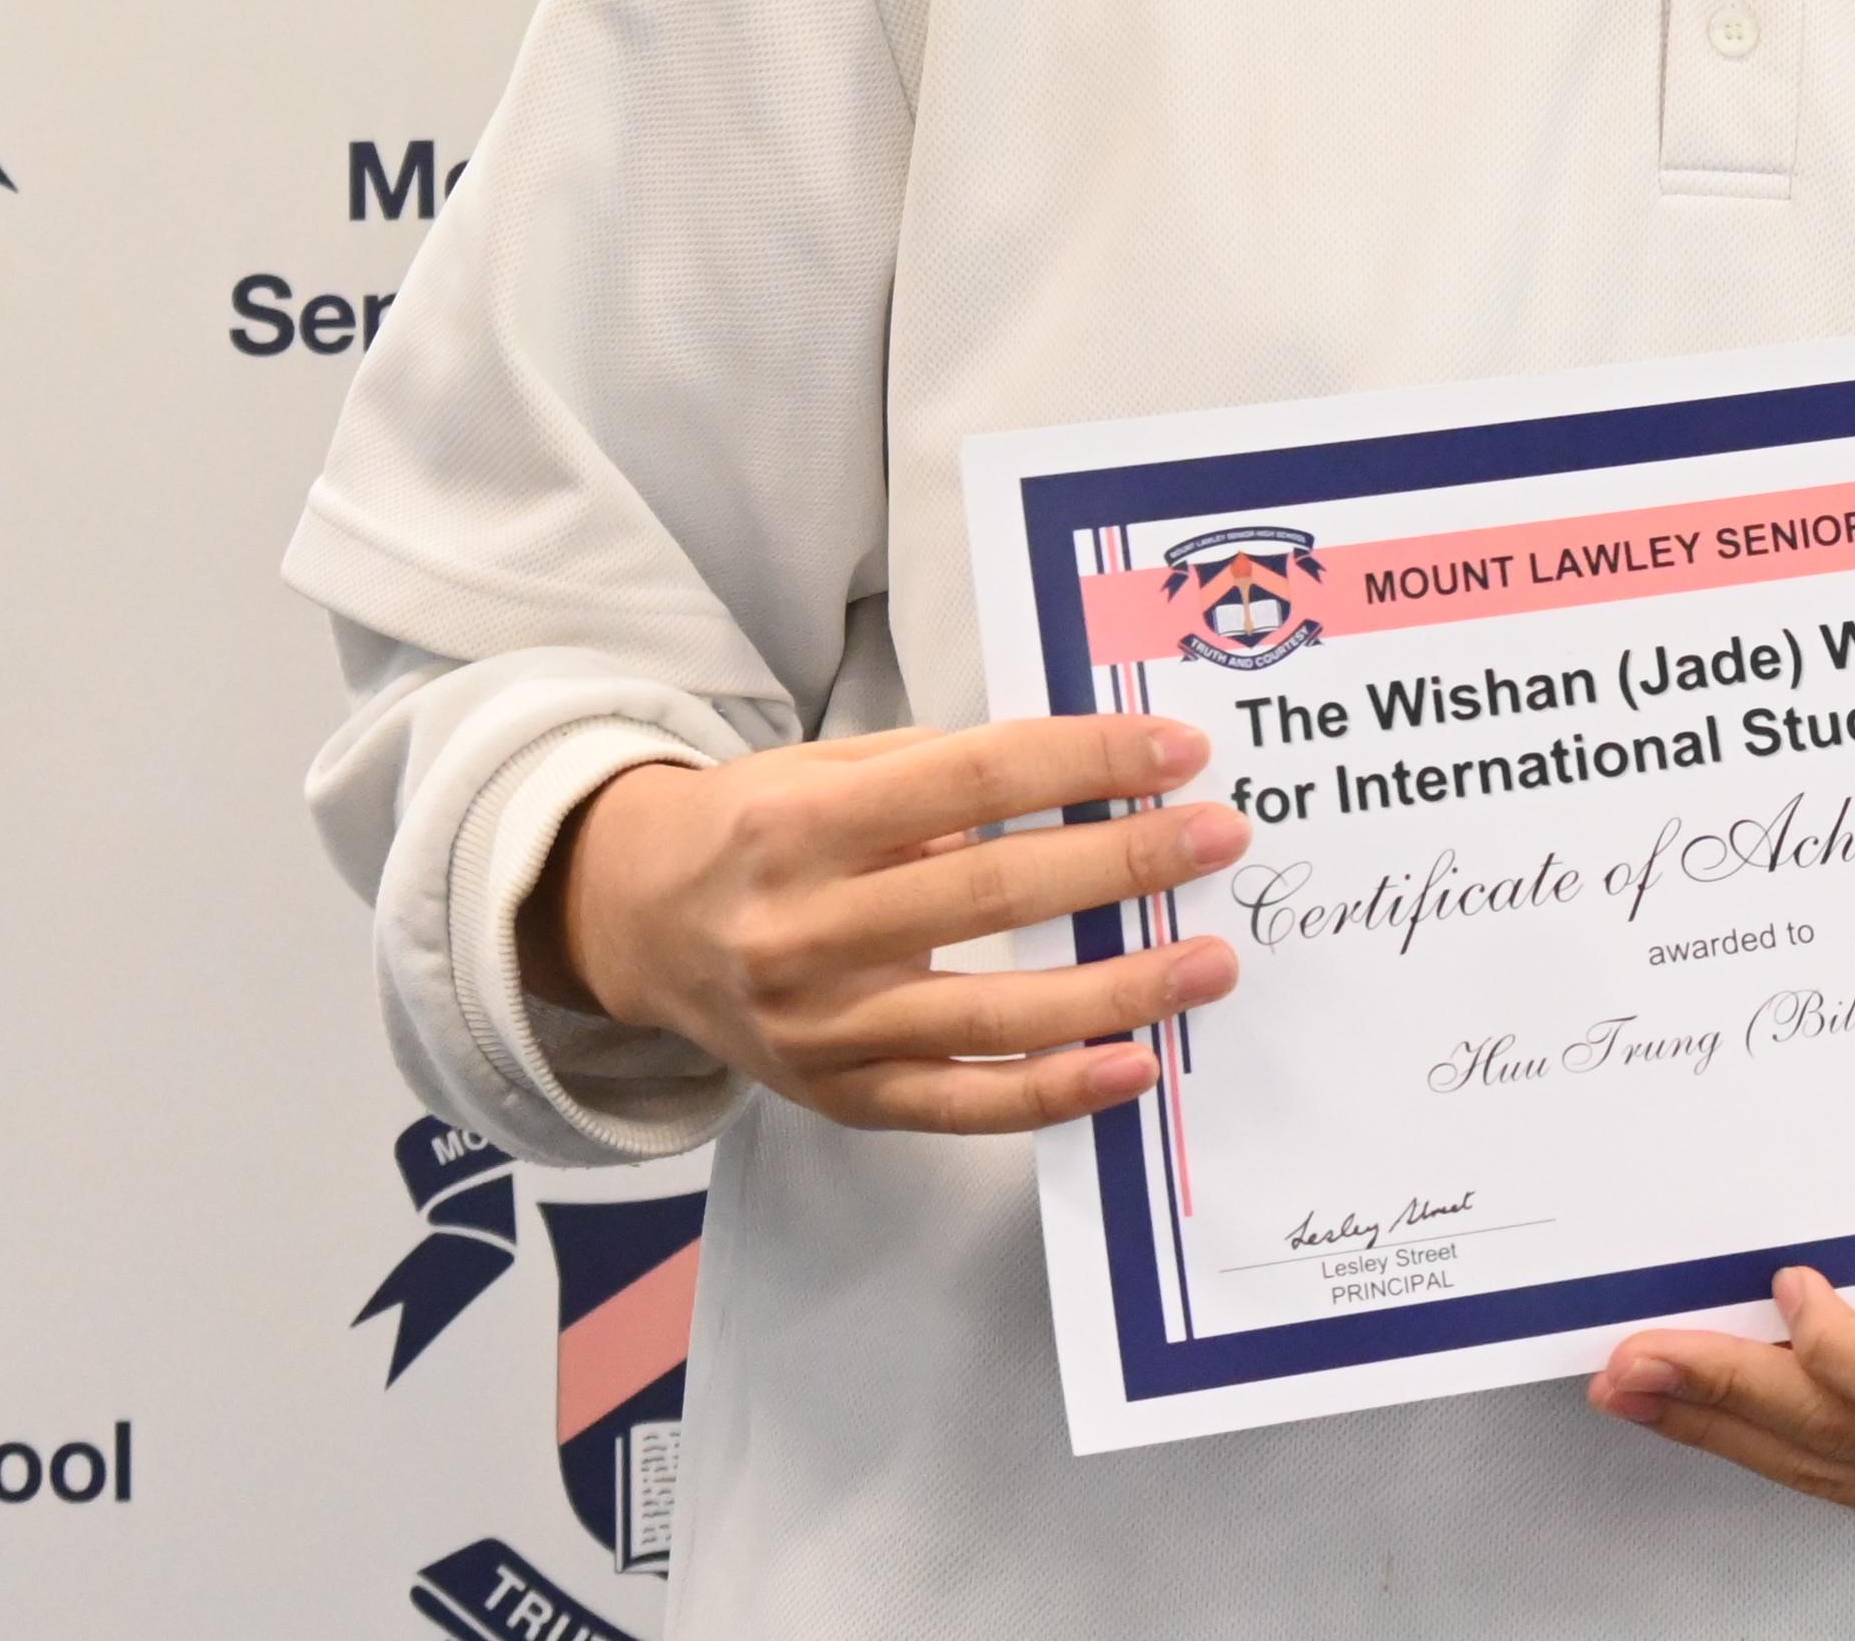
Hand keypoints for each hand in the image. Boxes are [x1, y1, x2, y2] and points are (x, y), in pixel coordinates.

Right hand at [523, 716, 1242, 1134]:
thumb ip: (940, 772)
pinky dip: (1053, 1092)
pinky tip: (1134, 1066)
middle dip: (1124, 862)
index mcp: (803, 822)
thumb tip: (1091, 768)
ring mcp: (822, 1025)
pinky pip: (961, 1104)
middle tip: (1221, 838)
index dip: (1082, 761)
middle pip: (994, 892)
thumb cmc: (758, 832)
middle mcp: (806, 927)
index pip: (973, 780)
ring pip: (991, 1014)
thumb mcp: (824, 771)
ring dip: (1117, 990)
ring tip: (1210, 963)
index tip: (1179, 750)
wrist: (634, 925)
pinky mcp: (839, 1095)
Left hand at [1590, 1268, 1854, 1552]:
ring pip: (1825, 1470)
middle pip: (1848, 1437)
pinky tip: (1701, 1413)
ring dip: (1717, 1426)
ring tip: (1634, 1387)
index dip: (1835, 1349)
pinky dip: (1762, 1444)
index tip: (1784, 1287)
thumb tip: (1792, 1251)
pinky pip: (1836, 1484)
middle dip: (1725, 1395)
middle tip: (1634, 1362)